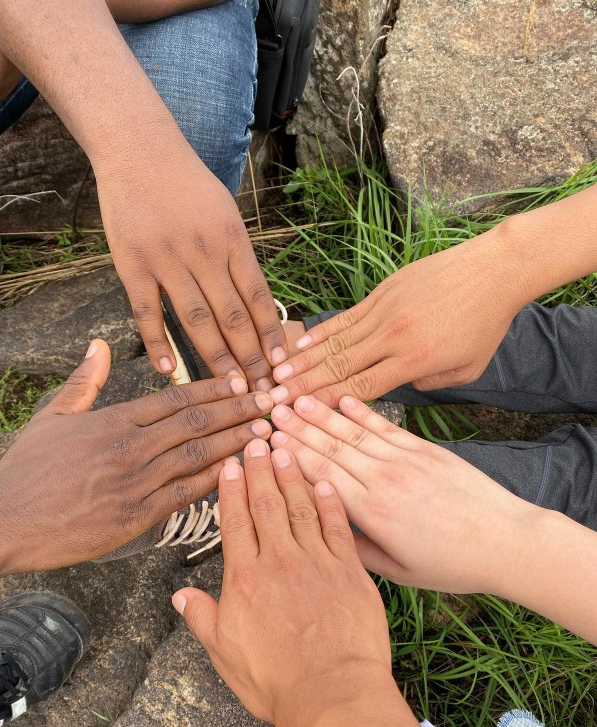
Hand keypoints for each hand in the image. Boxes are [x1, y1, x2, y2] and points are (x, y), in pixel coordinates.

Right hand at [0, 339, 273, 572]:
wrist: (6, 523)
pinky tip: (241, 472)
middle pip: (198, 422)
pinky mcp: (138, 515)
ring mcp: (137, 481)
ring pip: (199, 455)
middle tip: (271, 400)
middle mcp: (132, 446)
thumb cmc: (26, 472)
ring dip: (238, 442)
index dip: (215, 388)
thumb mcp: (52, 417)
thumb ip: (84, 382)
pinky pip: (187, 494)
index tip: (242, 379)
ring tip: (268, 432)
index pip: (176, 398)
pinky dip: (216, 481)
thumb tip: (99, 346)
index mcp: (114, 419)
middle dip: (239, 409)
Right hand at [94, 145, 287, 391]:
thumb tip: (258, 303)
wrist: (138, 149)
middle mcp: (202, 251)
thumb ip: (237, 256)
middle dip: (251, 357)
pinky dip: (158, 344)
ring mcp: (166, 260)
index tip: (281, 365)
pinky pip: (147, 313)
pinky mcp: (132, 265)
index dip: (271, 335)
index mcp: (231, 239)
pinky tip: (170, 371)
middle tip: (262, 391)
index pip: (258, 296)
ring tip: (230, 390)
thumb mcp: (224, 212)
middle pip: (232, 315)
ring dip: (216, 358)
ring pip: (195, 320)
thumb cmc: (186, 184)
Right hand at [172, 439, 390, 723]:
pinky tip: (325, 483)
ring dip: (293, 476)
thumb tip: (180, 598)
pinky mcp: (349, 572)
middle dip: (260, 471)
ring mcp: (317, 563)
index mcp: (246, 578)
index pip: (235, 522)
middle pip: (267, 505)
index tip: (230, 466)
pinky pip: (337, 527)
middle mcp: (279, 561)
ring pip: (301, 507)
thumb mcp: (224, 653)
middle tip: (257, 442)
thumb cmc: (275, 679)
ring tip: (287, 449)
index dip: (230, 491)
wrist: (331, 693)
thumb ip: (202, 619)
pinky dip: (330, 503)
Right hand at [269, 395, 537, 595]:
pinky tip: (343, 399)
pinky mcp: (425, 451)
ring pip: (353, 433)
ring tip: (295, 398)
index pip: (320, 476)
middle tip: (270, 410)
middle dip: (297, 429)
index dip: (292, 457)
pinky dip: (362, 412)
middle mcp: (384, 480)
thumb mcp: (400, 572)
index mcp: (373, 513)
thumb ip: (358, 550)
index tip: (268, 443)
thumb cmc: (453, 564)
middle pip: (330, 448)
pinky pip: (385, 427)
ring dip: (322, 414)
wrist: (507, 541)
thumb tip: (325, 532)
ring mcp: (405, 461)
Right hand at [270, 226, 531, 406]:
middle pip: (338, 367)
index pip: (359, 388)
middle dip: (303, 386)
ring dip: (303, 361)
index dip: (326, 404)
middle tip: (273, 400)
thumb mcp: (466, 370)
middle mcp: (392, 338)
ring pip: (335, 341)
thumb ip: (427, 384)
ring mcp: (384, 312)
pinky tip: (301, 344)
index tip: (301, 416)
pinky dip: (322, 332)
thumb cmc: (484, 325)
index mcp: (413, 362)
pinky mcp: (382, 292)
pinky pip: (346, 318)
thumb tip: (397, 387)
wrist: (492, 272)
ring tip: (276, 375)